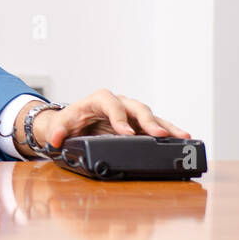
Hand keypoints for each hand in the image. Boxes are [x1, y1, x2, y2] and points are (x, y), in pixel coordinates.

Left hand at [24, 89, 190, 155]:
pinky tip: (183, 139)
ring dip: (166, 126)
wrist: (76, 123)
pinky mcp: (139, 124)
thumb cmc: (71, 120)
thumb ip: (57, 131)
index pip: (111, 105)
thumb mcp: (61, 124)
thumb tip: (55, 140)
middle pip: (137, 108)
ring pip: (151, 116)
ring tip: (182, 136)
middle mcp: (119, 103)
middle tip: (159, 135)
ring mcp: (131, 113)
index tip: (126, 131)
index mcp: (100, 99)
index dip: (119, 117)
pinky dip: (169, 132)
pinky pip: (156, 126)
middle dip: (148, 121)